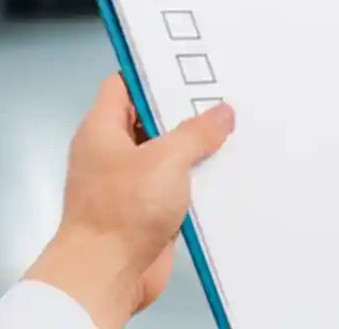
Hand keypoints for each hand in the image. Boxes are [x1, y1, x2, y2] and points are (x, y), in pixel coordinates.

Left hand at [24, 75, 234, 328]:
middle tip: (223, 95)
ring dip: (198, 148)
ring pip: (169, 155)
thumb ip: (195, 133)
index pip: (122, 85)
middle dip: (186, 111)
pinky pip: (178, 187)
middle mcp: (114, 154)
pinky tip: (229, 172)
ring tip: (235, 130)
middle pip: (151, 119)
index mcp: (102, 130)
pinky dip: (199, 181)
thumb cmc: (122, 210)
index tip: (186, 63)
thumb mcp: (165, 159)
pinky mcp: (148, 211)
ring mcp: (131, 184)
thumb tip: (222, 113)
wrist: (106, 274)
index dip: (151, 71)